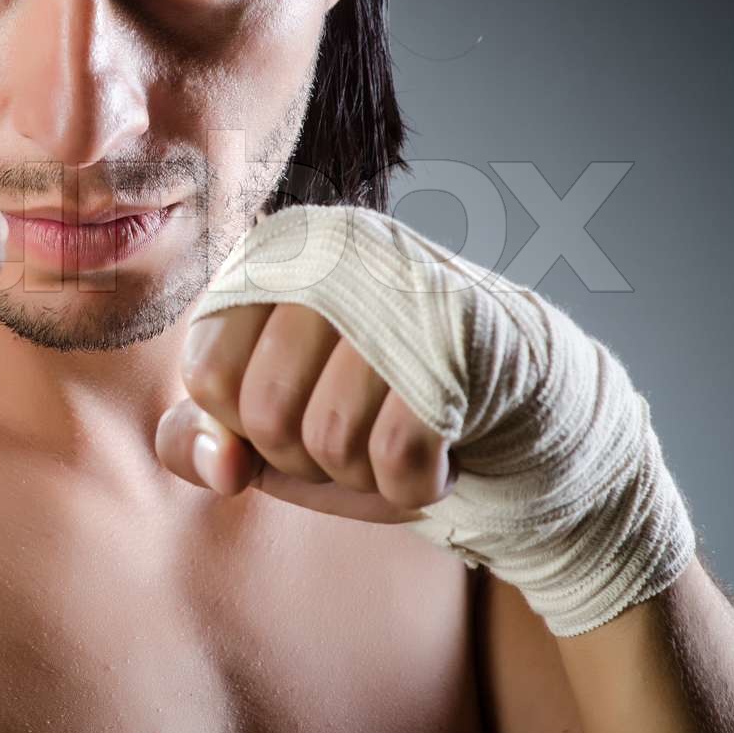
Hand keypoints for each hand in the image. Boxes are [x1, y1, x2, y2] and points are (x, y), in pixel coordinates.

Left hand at [154, 204, 694, 636]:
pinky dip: (414, 485)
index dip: (248, 429)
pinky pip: (394, 455)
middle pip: (264, 411)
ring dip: (363, 474)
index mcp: (277, 252)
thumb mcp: (274, 428)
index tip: (303, 414)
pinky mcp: (463, 336)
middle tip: (361, 435)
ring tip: (399, 439)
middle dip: (307, 459)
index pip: (208, 372)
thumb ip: (202, 442)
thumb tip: (222, 466)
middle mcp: (334, 247)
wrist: (531, 412)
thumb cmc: (380, 413)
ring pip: (326, 436)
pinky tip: (441, 456)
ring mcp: (401, 283)